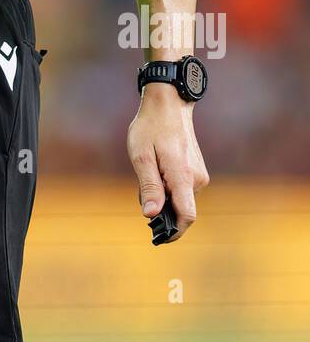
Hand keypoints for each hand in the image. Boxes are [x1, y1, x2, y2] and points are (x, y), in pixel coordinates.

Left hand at [127, 84, 209, 240]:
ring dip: (164, 197)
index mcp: (183, 177)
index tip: (158, 237)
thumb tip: (150, 215)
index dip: (174, 231)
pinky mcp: (197, 171)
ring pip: (180, 199)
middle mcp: (196, 179)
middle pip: (181, 209)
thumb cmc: (151, 128)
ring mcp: (199, 174)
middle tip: (142, 193)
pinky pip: (183, 189)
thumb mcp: (142, 157)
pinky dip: (169, 188)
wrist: (168, 104)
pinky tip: (157, 169)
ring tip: (149, 172)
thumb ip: (149, 187)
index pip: (186, 216)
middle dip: (161, 210)